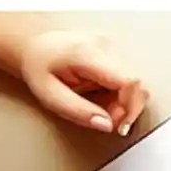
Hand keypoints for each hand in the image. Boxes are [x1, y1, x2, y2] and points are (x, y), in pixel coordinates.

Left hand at [18, 30, 149, 135]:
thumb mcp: (50, 96)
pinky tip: (105, 96)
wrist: (33, 45)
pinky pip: (130, 78)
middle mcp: (106, 45)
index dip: (131, 107)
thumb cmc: (38, 67)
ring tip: (102, 106)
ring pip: (137, 83)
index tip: (120, 125)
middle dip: (127, 109)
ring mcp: (113, 45)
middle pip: (137, 84)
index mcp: (87, 53)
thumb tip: (107, 125)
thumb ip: (78, 112)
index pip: (129, 81)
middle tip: (107, 119)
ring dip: (125, 102)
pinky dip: (122, 94)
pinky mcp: (117, 50)